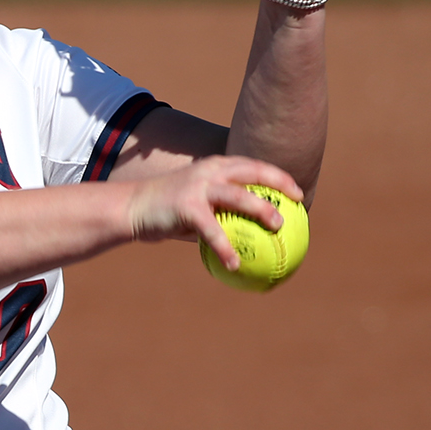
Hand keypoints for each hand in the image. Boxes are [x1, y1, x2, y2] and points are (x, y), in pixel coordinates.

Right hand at [124, 154, 303, 268]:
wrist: (133, 208)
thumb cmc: (169, 209)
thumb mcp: (197, 202)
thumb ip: (220, 209)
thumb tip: (248, 231)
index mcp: (215, 167)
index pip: (253, 165)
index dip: (278, 175)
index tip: (297, 191)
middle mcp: (210, 171)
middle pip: (252, 172)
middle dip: (279, 182)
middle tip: (297, 201)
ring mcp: (199, 187)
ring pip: (238, 196)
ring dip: (261, 209)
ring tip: (277, 226)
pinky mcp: (187, 207)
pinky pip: (213, 231)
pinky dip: (225, 247)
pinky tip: (235, 264)